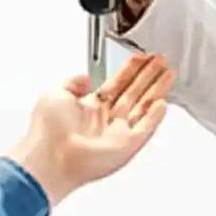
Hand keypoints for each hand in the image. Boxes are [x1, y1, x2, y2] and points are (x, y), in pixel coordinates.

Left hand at [10, 54, 174, 205]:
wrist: (51, 157)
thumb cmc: (47, 131)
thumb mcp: (55, 95)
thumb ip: (71, 84)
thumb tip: (84, 77)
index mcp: (89, 108)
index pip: (116, 84)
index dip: (129, 70)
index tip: (140, 58)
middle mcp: (105, 120)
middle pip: (133, 92)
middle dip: (148, 76)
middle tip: (160, 61)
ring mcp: (118, 133)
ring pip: (143, 106)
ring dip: (157, 90)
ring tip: (168, 74)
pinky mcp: (127, 145)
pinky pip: (146, 128)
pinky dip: (156, 116)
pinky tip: (163, 102)